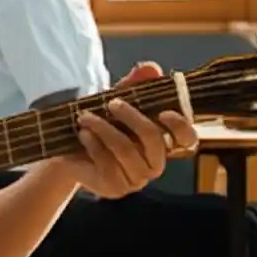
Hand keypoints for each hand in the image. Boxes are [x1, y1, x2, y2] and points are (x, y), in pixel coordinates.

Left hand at [57, 62, 197, 198]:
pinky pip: (108, 165)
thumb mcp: (114, 102)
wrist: (68, 153)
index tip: (163, 111)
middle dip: (132, 118)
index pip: (187, 140)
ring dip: (104, 129)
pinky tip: (83, 135)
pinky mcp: (115, 188)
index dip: (180, 126)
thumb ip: (134, 85)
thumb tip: (151, 68)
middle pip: (154, 141)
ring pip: (127, 151)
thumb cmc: (100, 126)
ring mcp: (136, 179)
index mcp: (163, 142)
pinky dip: (94, 145)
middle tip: (112, 103)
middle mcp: (154, 163)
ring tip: (85, 116)